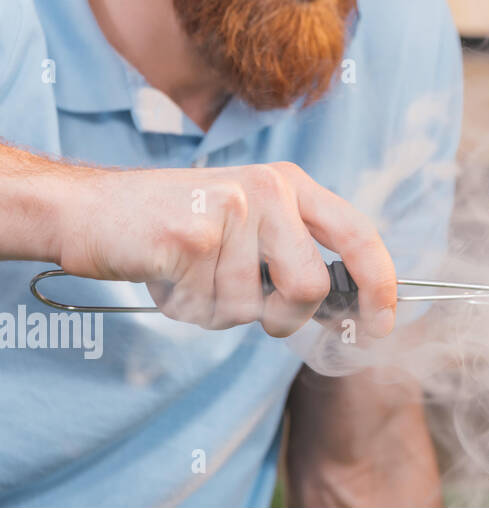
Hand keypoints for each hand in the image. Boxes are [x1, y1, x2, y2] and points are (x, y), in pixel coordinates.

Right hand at [54, 161, 396, 336]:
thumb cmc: (174, 225)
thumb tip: (344, 308)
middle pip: (309, 286)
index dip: (380, 284)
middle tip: (246, 302)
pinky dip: (187, 307)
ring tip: (191, 275)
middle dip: (282, 315)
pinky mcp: (190, 238)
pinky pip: (209, 307)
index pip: (359, 234)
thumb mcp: (247, 220)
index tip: (380, 323)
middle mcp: (267, 190)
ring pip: (252, 307)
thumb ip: (294, 251)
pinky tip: (167, 275)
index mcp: (289, 185)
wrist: (88, 209)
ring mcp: (229, 211)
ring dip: (218, 309)